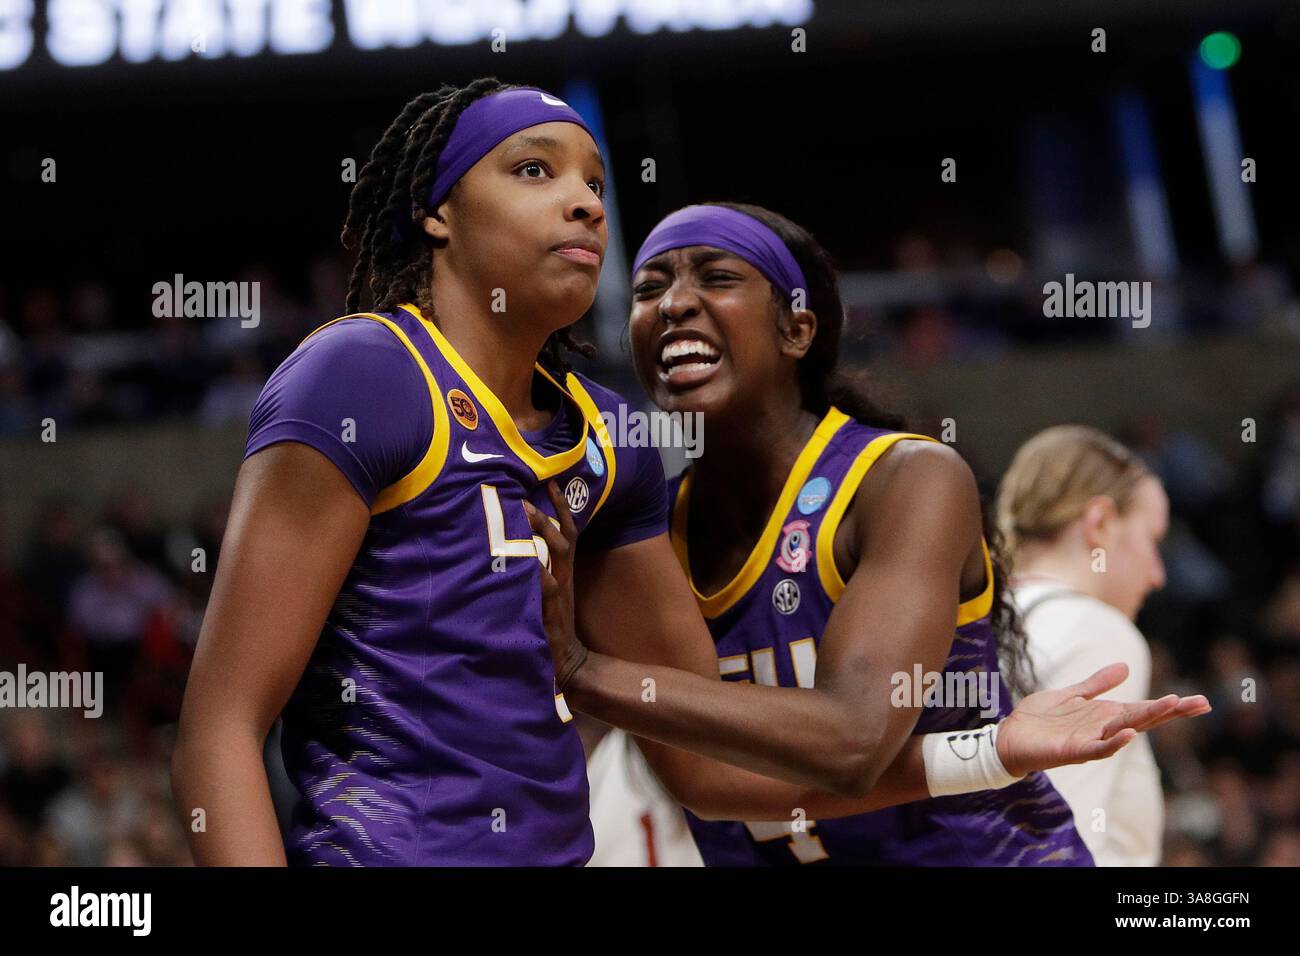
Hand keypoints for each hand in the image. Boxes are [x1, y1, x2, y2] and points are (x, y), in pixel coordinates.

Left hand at [525, 481, 586, 691]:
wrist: (566, 659)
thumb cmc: (549, 623)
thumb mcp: (545, 591)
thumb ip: (534, 569)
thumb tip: (511, 543)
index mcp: (563, 569)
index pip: (565, 530)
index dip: (560, 506)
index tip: (551, 482)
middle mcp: (564, 574)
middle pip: (562, 535)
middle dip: (546, 513)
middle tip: (525, 496)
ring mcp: (560, 590)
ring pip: (557, 553)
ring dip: (542, 532)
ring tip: (525, 514)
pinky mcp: (552, 609)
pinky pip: (547, 585)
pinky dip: (540, 572)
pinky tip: (530, 562)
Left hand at [996, 662, 1210, 776]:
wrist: (1010, 736)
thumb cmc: (1041, 719)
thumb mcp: (1072, 694)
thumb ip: (1098, 684)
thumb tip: (1126, 666)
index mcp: (1106, 715)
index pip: (1145, 709)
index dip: (1171, 705)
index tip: (1201, 700)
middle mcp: (1104, 729)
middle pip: (1143, 719)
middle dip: (1171, 711)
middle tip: (1200, 703)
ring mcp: (1090, 740)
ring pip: (1125, 730)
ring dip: (1148, 719)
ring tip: (1173, 705)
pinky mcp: (1072, 751)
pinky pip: (1097, 749)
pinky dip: (1114, 742)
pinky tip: (1130, 733)